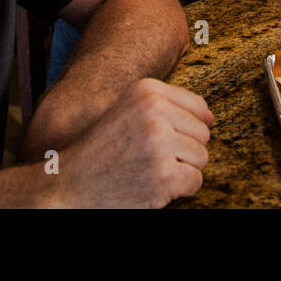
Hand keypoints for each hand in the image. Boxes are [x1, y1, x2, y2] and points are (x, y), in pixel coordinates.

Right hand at [53, 79, 211, 207]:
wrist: (69, 185)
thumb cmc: (101, 151)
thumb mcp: (128, 112)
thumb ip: (166, 108)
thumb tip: (211, 117)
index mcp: (147, 90)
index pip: (198, 107)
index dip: (186, 129)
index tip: (160, 140)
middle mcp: (154, 111)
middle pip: (202, 134)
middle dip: (183, 152)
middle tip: (149, 159)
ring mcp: (160, 142)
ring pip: (202, 158)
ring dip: (181, 171)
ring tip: (149, 171)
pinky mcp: (164, 174)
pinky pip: (195, 181)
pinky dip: (178, 190)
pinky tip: (152, 186)